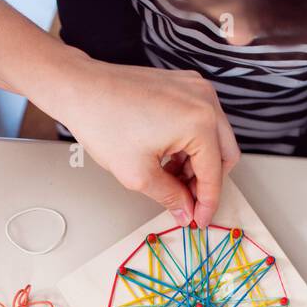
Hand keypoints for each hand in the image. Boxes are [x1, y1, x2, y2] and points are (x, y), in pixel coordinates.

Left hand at [43, 56, 240, 226]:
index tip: (199, 221)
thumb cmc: (104, 122)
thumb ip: (170, 197)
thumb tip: (186, 211)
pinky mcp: (184, 85)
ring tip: (170, 180)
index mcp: (199, 122)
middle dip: (206, 182)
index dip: (207, 204)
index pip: (215, 173)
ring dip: (198, 163)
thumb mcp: (139, 174)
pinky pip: (200, 120)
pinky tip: (168, 158)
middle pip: (225, 154)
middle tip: (187, 202)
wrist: (81, 90)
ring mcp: (196, 89)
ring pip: (214, 137)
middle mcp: (205, 100)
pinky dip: (190, 143)